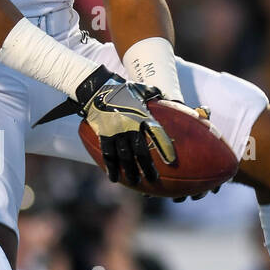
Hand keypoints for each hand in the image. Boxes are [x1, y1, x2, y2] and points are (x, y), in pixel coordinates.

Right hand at [76, 68, 175, 185]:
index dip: (164, 147)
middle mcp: (130, 125)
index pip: (156, 133)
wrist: (98, 89)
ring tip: (136, 181)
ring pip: (124, 156)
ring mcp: (115, 132)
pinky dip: (111, 167)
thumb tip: (169, 98)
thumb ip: (154, 95)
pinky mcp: (104, 135)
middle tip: (153, 179)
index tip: (172, 161)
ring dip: (130, 170)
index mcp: (142, 115)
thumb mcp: (141, 89)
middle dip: (147, 166)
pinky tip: (114, 178)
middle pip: (140, 150)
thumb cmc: (123, 89)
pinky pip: (108, 154)